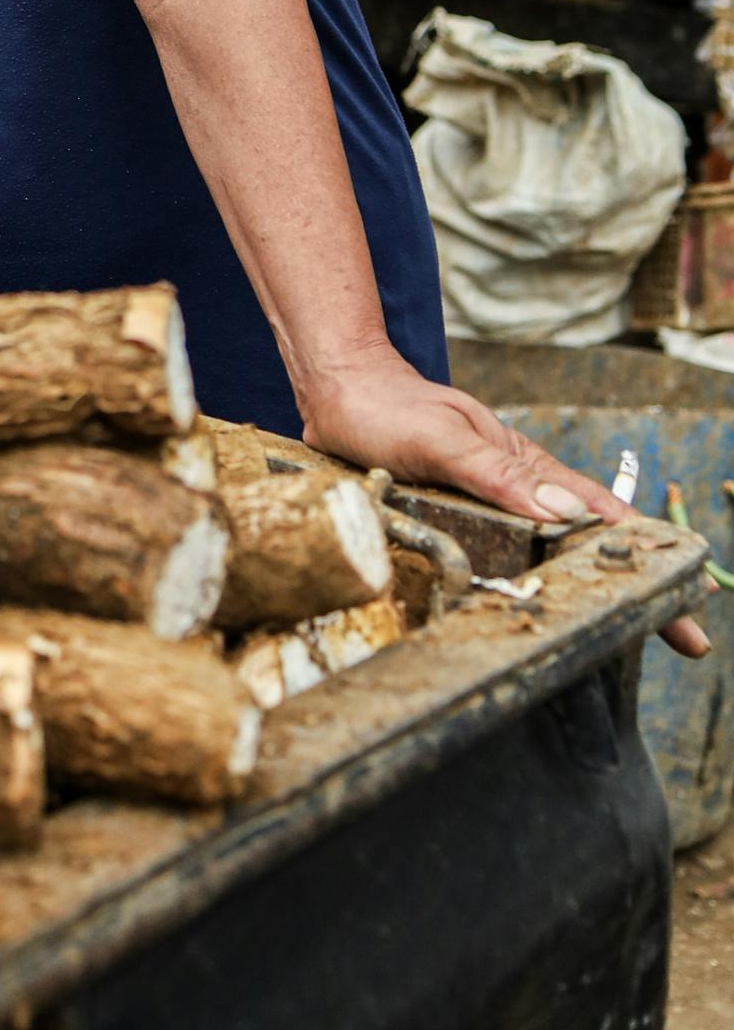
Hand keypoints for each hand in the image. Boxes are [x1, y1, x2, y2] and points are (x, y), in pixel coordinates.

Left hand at [300, 350, 711, 659]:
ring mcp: (492, 506)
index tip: (691, 599)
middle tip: (685, 637)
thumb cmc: (388, 410)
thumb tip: (564, 510)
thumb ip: (496, 475)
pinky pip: (511, 557)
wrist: (339, 392)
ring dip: (592, 590)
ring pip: (553, 554)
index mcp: (527, 468)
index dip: (651, 556)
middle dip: (637, 586)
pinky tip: (550, 607)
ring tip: (633, 635)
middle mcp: (517, 489)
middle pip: (589, 542)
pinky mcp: (461, 519)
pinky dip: (540, 582)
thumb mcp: (441, 442)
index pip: (604, 517)